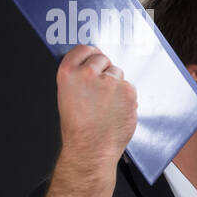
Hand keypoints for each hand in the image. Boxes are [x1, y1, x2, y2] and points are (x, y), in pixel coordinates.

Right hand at [55, 44, 137, 162]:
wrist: (91, 147)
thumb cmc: (78, 128)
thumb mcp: (67, 96)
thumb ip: (77, 78)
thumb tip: (90, 66)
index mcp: (68, 73)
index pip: (83, 49)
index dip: (90, 54)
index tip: (93, 57)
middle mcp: (88, 73)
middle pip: (103, 58)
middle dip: (104, 70)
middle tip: (100, 90)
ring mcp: (110, 81)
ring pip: (117, 72)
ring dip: (115, 84)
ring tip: (106, 104)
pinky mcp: (127, 90)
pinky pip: (129, 87)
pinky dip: (126, 96)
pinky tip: (116, 109)